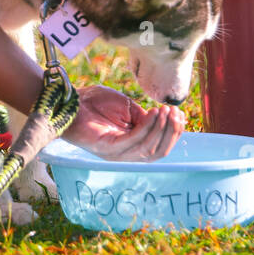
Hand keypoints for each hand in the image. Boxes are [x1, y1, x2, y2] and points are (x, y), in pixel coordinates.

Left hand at [62, 85, 184, 160]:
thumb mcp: (128, 109)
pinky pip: (133, 141)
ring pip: (147, 149)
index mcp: (132, 145)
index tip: (180, 115)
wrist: (72, 100)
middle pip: (157, 152)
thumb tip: (167, 120)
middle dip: (170, 133)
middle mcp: (125, 154)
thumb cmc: (96, 103)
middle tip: (175, 113)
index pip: (159, 147)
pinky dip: (146, 128)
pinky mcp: (107, 148)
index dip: (173, 133)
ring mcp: (116, 153)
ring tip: (165, 112)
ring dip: (160, 129)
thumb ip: (145, 118)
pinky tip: (153, 114)